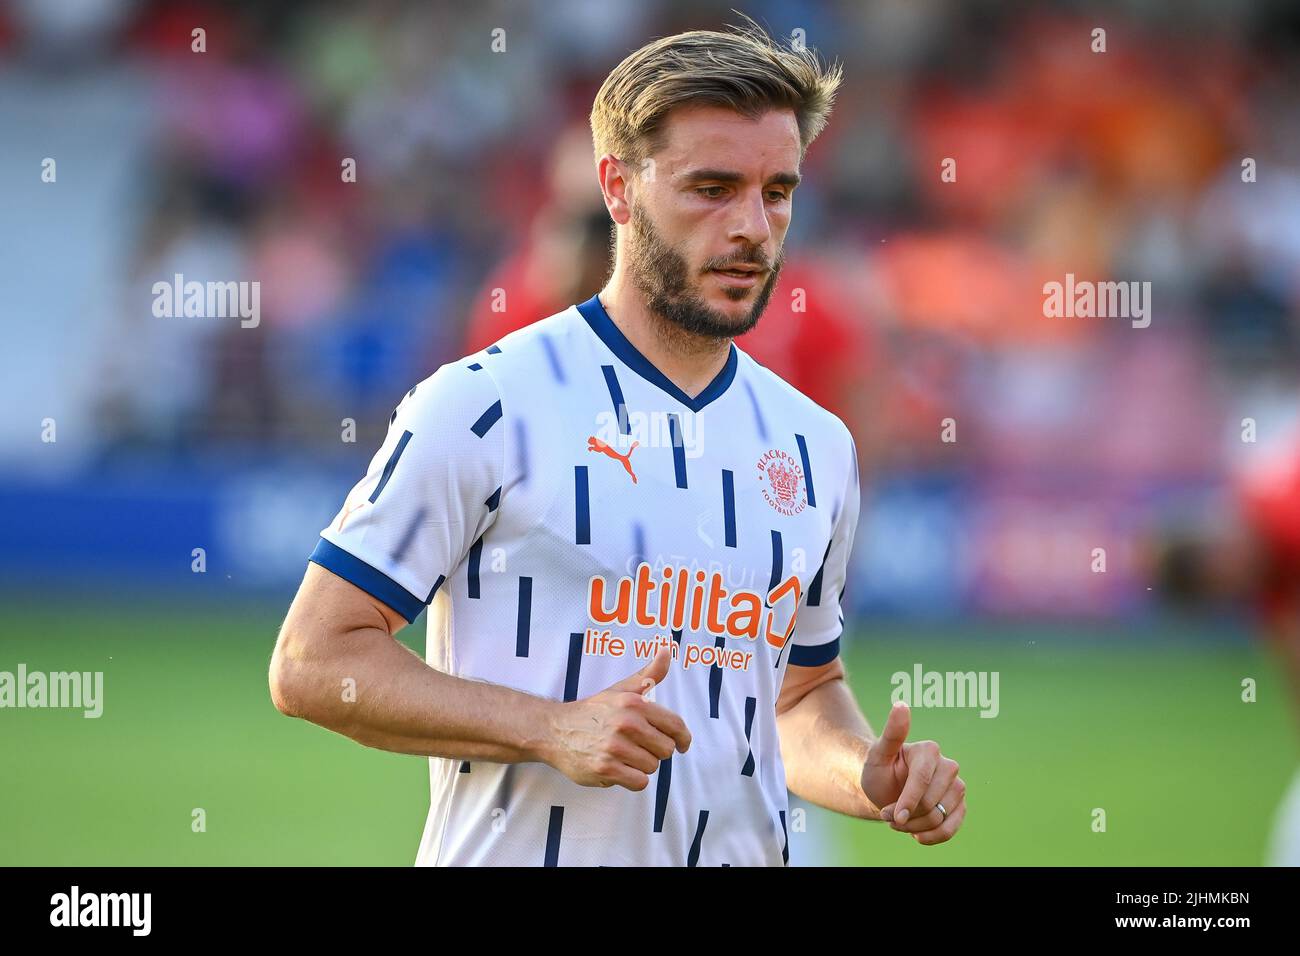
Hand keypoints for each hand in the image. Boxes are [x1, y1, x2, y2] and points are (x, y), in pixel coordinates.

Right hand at [543, 644, 691, 790]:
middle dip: (655, 750)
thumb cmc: (594, 712)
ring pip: (652, 767)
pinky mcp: (606, 769)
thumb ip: (648, 674)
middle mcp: (626, 723)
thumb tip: (666, 649)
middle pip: (666, 749)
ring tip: (624, 755)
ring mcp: (615, 747)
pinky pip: (639, 782)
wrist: (556, 731)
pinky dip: (632, 779)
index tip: (683, 745)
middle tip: (638, 746)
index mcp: (634, 703)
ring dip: (641, 765)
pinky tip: (619, 768)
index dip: (683, 738)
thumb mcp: (621, 689)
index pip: (675, 725)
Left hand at [859, 701, 965, 844]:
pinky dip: (931, 837)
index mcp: (930, 750)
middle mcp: (948, 766)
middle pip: (931, 803)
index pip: (922, 780)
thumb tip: (900, 704)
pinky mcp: (960, 807)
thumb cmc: (879, 770)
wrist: (885, 790)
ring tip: (899, 822)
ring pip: (940, 818)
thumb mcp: (878, 753)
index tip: (889, 815)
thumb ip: (891, 733)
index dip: (906, 801)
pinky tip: (916, 834)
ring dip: (915, 828)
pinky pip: (951, 829)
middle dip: (906, 816)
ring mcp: (957, 787)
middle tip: (888, 815)